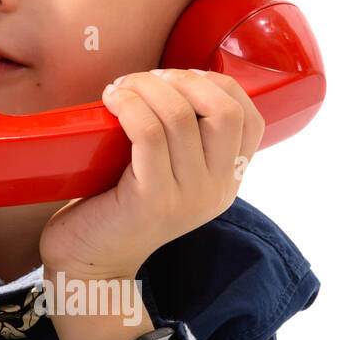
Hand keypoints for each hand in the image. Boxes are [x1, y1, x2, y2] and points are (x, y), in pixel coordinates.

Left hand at [38, 68, 265, 281]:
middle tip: (142, 80)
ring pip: (180, 116)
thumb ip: (180, 139)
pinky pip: (149, 134)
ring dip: (146, 87)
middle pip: (224, 111)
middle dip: (181, 79)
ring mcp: (187, 197)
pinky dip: (130, 105)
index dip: (215, 83)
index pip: (250, 118)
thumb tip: (165, 80)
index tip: (173, 77)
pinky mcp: (152, 200)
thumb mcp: (166, 172)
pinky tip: (112, 100)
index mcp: (226, 180)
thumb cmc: (116, 205)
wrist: (90, 261)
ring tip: (119, 89)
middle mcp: (216, 190)